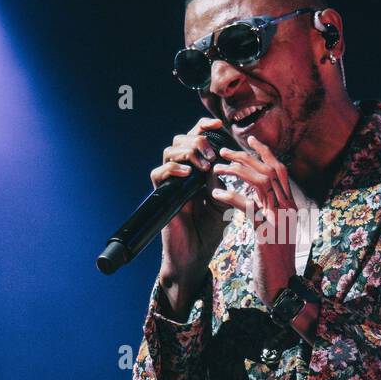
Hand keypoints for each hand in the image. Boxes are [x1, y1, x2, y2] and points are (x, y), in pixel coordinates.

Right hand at [152, 116, 231, 315]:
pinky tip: (188, 174)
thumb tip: (221, 161)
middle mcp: (182, 174)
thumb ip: (220, 180)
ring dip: (187, 152)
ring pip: (168, 152)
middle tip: (212, 154)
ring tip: (202, 164)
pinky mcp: (162, 197)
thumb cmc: (210, 230)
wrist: (196, 255)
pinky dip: (172, 169)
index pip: (196, 139)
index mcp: (197, 171)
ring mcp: (171, 184)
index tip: (219, 124)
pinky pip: (158, 173)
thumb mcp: (223, 201)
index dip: (204, 127)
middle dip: (197, 140)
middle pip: (180, 140)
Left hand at [210, 136, 297, 306]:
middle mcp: (287, 209)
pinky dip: (231, 196)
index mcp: (289, 206)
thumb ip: (269, 211)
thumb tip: (256, 195)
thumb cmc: (273, 261)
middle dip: (246, 156)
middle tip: (224, 151)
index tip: (250, 140)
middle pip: (269, 170)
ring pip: (260, 182)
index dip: (265, 152)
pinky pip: (248, 207)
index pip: (280, 170)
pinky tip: (216, 194)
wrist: (281, 287)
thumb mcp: (274, 231)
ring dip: (237, 171)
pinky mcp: (267, 233)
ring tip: (217, 168)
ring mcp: (279, 220)